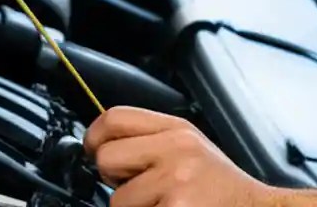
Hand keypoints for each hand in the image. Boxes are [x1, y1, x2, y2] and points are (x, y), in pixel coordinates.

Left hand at [84, 106, 277, 206]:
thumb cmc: (223, 190)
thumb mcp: (191, 149)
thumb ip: (151, 141)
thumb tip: (102, 145)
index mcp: (177, 130)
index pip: (114, 118)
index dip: (94, 137)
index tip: (93, 151)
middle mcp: (177, 150)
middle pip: (106, 157)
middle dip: (113, 178)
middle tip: (136, 187)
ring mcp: (176, 182)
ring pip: (117, 200)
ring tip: (163, 206)